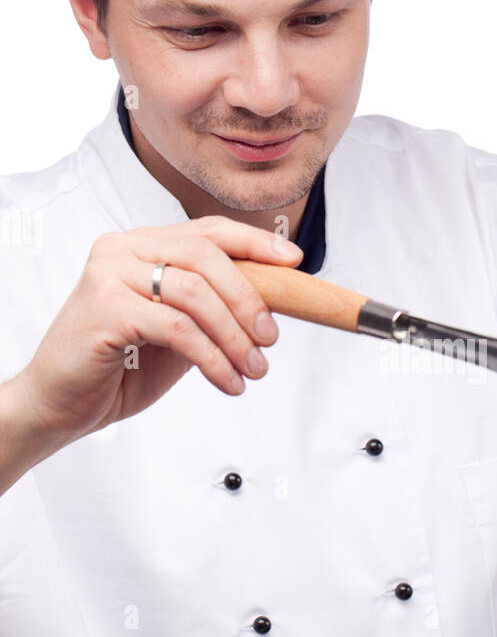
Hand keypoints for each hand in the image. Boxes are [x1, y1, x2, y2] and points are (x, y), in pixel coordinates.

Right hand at [13, 215, 302, 446]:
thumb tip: (270, 304)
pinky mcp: (105, 308)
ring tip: (253, 370)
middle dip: (248, 298)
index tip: (295, 262)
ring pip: (195, 293)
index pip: (208, 231)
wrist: (61, 405)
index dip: (255, 243)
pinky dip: (212, 358)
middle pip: (206, 256)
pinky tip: (227, 382)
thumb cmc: (120, 367)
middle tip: (270, 339)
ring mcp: (110, 274)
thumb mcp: (179, 332)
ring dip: (234, 336)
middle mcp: (123, 249)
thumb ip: (212, 310)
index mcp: (141, 246)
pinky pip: (177, 327)